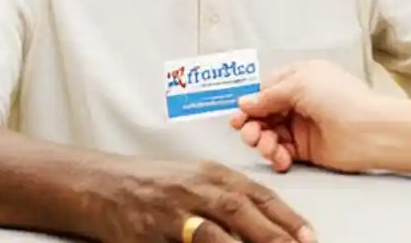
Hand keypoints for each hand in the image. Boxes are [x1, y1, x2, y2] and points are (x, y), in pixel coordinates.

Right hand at [98, 158, 314, 242]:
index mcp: (212, 174)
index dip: (287, 216)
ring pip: (216, 233)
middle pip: (243, 212)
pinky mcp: (150, 233)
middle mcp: (196, 189)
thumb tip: (264, 223)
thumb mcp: (195, 181)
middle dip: (275, 235)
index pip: (259, 194)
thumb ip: (228, 198)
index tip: (309, 235)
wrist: (100, 185)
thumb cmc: (151, 185)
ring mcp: (173, 212)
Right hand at [229, 60, 388, 174]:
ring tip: (267, 147)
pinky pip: (281, 152)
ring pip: (269, 134)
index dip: (250, 103)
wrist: (368, 130)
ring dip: (262, 142)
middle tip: (248, 135)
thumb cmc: (337, 98)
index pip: (265, 89)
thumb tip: (244, 103)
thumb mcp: (299, 84)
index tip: (238, 117)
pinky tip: (281, 159)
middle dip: (252, 125)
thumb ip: (269, 95)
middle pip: (263, 113)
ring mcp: (302, 125)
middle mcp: (298, 100)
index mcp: (299, 77)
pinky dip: (277, 156)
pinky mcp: (306, 149)